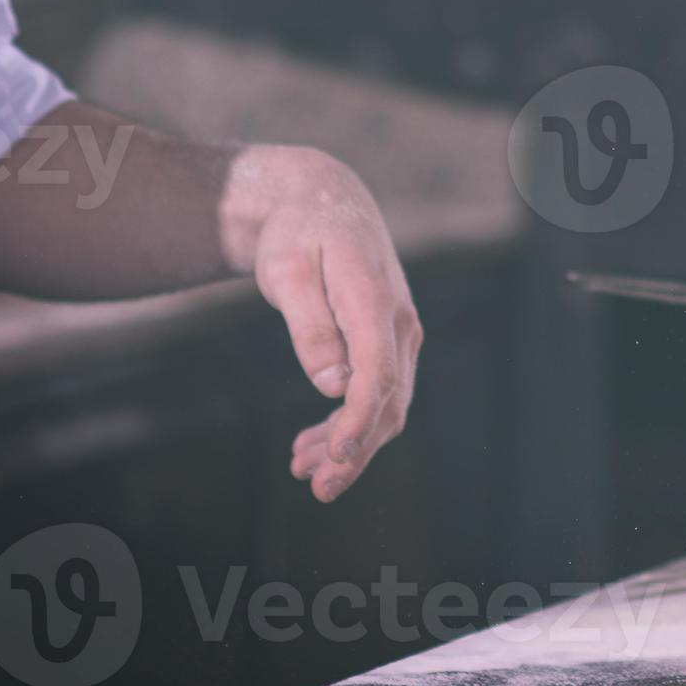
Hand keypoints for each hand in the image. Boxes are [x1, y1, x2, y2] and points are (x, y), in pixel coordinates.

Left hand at [222, 146, 421, 502]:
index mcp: (374, 299)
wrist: (321, 198)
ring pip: (387, 402)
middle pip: (389, 399)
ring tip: (303, 471)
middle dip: (355, 449)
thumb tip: (332, 385)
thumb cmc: (298, 232)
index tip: (335, 457)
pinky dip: (350, 421)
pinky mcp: (387, 338)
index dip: (359, 421)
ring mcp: (399, 330)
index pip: (378, 374)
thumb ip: (309, 326)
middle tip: (316, 487)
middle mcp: (398, 320)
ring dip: (351, 443)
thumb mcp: (286, 270)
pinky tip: (313, 443)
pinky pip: (379, 389)